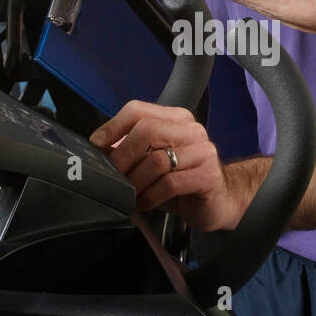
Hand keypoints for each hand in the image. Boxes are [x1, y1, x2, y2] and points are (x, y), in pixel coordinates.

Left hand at [89, 101, 242, 230]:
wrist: (219, 202)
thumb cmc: (182, 182)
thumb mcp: (151, 163)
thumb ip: (128, 152)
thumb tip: (97, 149)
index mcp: (175, 119)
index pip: (138, 110)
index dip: (113, 126)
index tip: (96, 144)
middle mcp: (191, 130)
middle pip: (147, 131)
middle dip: (122, 156)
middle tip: (112, 177)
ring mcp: (203, 151)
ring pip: (157, 160)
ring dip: (135, 182)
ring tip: (127, 195)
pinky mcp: (208, 175)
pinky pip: (170, 183)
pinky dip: (150, 196)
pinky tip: (143, 204)